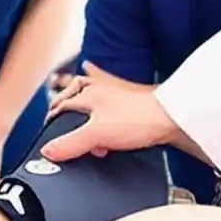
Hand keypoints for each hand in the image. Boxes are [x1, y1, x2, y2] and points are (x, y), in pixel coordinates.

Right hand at [41, 62, 178, 161]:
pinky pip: (108, 81)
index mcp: (89, 95)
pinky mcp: (131, 94)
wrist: (172, 116)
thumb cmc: (139, 120)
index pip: (62, 104)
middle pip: (74, 90)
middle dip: (63, 98)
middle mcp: (100, 88)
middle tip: (55, 107)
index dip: (53, 116)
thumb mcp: (98, 135)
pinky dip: (98, 76)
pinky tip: (93, 69)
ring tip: (71, 84)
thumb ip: (72, 144)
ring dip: (80, 87)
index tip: (48, 126)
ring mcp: (116, 89)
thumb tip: (48, 151)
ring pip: (90, 85)